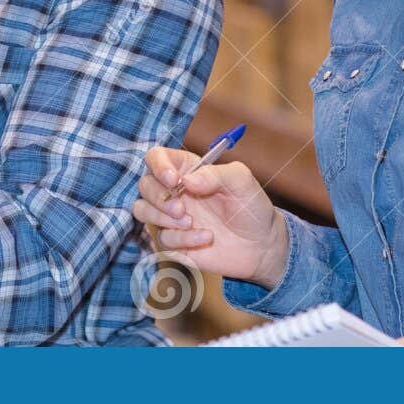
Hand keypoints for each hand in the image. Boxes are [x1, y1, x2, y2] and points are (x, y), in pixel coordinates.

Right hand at [134, 146, 287, 286]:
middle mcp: (174, 190)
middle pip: (144, 185)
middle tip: (182, 209)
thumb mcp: (241, 181)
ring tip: (191, 222)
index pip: (156, 157)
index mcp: (187, 169)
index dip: (158, 166)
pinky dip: (182, 239)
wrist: (262, 246)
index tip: (174, 180)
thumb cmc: (252, 207)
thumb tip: (186, 181)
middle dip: (159, 197)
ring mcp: (171, 216)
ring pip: (142, 210)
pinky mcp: (174, 240)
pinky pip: (162, 239)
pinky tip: (206, 238)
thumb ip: (215, 174)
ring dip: (161, 217)